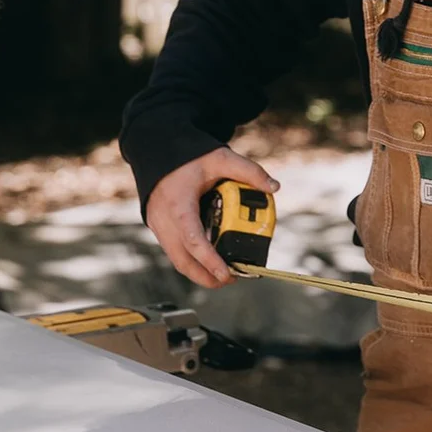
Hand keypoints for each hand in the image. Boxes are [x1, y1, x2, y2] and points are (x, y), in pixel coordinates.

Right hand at [145, 146, 279, 289]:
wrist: (157, 150)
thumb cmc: (187, 156)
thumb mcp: (220, 158)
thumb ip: (248, 171)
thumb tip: (274, 187)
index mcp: (178, 204)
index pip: (193, 240)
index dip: (210, 261)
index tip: (226, 274)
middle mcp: (164, 220)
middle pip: (183, 260)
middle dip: (206, 276)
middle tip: (230, 280)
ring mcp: (158, 226)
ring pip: (176, 260)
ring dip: (198, 273)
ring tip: (222, 277)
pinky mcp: (158, 228)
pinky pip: (173, 252)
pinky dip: (190, 262)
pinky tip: (206, 264)